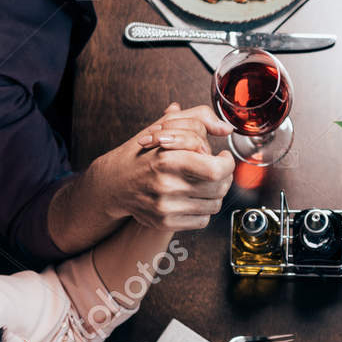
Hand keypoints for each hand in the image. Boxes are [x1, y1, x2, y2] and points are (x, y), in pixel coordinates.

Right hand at [104, 103, 234, 229]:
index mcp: (167, 160)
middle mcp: (166, 186)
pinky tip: (195, 196)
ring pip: (214, 205)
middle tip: (216, 168)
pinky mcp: (165, 223)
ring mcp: (165, 208)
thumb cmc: (142, 152)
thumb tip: (225, 129)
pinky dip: (204, 209)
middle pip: (219, 187)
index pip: (215, 170)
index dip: (227, 163)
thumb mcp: (165, 126)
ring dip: (215, 192)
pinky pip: (202, 221)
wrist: (114, 182)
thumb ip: (198, 119)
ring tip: (204, 182)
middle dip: (224, 176)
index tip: (223, 157)